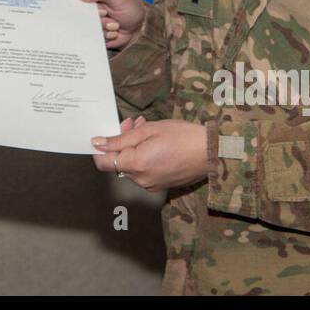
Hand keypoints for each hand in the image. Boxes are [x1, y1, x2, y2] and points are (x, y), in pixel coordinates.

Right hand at [74, 0, 147, 48]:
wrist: (137, 28)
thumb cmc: (130, 7)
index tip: (95, 3)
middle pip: (78, 7)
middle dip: (96, 14)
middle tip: (107, 12)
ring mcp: (87, 14)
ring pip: (84, 23)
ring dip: (102, 25)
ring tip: (113, 22)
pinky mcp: (89, 28)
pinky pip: (90, 33)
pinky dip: (104, 33)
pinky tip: (112, 29)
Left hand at [91, 117, 206, 191]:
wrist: (211, 152)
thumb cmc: (183, 136)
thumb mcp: (149, 129)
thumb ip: (121, 138)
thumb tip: (98, 143)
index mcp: (136, 164)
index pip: (103, 162)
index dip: (100, 149)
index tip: (104, 136)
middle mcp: (141, 179)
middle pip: (119, 162)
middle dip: (122, 142)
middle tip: (133, 124)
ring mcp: (151, 185)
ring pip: (131, 166)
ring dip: (133, 148)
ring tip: (147, 130)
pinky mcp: (160, 186)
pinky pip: (144, 172)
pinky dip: (143, 158)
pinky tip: (155, 144)